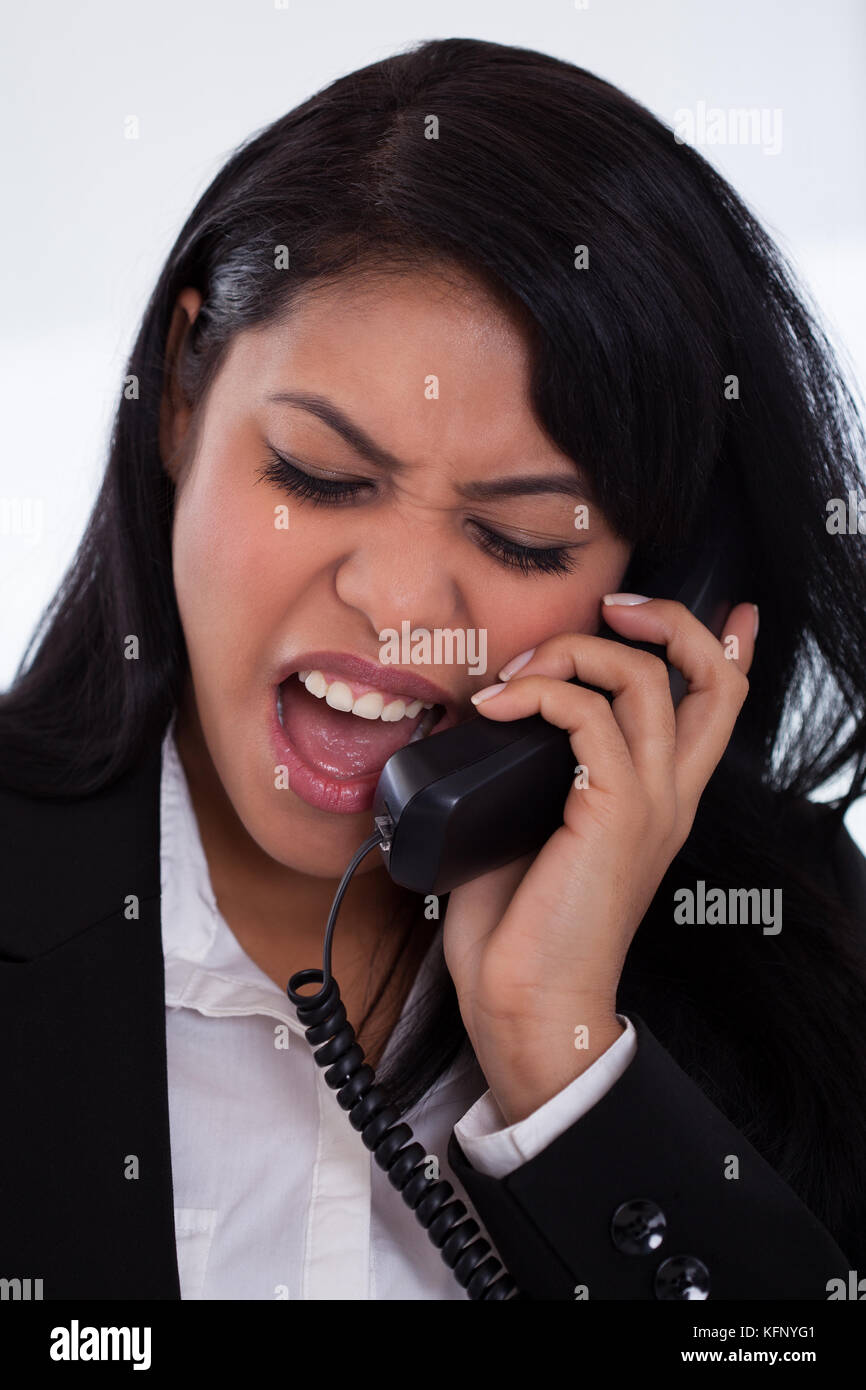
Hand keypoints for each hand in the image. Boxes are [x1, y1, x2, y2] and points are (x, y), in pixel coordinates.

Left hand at [442, 596, 757, 1125]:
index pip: (716, 709)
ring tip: (517, 676)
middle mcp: (669, 794)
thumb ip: (534, 774)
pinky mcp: (614, 810)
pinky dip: (538, 692)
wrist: (528, 1004)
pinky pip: (587, 713)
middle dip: (669, 619)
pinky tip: (496, 707)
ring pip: (644, 678)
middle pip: (712, 678)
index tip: (728, 611)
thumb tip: (490, 723)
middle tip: (612, 608)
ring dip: (573, 651)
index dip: (726, 648)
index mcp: (657, 799)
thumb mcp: (532, 830)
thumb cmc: (521, 928)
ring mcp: (649, 801)